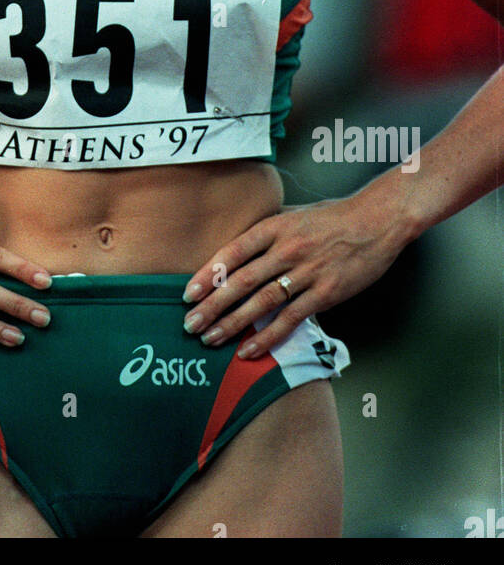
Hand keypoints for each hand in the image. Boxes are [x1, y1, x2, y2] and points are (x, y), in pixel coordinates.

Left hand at [181, 194, 408, 358]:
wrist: (377, 220)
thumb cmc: (332, 217)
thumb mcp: (293, 214)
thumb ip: (267, 233)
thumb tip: (237, 253)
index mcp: (274, 226)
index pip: (232, 252)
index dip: (208, 275)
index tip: (189, 294)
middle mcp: (287, 248)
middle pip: (241, 281)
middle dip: (212, 305)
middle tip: (190, 324)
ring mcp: (306, 271)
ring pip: (261, 302)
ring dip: (232, 323)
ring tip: (210, 339)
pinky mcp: (326, 293)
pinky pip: (290, 319)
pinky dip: (267, 337)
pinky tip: (248, 350)